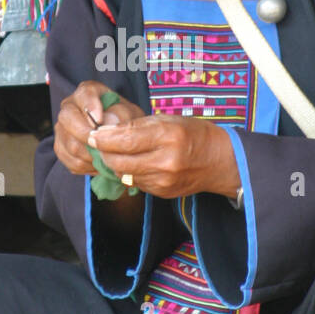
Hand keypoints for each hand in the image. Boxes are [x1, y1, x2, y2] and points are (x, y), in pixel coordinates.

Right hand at [54, 81, 145, 177]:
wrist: (118, 138)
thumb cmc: (125, 121)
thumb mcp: (130, 114)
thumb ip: (121, 114)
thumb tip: (105, 121)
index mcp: (87, 92)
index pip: (84, 93)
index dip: (90, 106)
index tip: (99, 120)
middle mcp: (70, 107)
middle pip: (67, 119)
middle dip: (86, 135)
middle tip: (104, 146)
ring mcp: (62, 128)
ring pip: (70, 144)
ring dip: (91, 155)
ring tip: (108, 158)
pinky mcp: (61, 148)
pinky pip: (71, 161)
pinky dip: (88, 167)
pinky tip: (100, 164)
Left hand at [87, 113, 240, 200]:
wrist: (221, 162)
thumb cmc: (194, 134)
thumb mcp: (169, 119)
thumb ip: (139, 125)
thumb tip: (107, 131)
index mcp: (168, 136)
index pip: (124, 139)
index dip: (103, 137)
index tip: (93, 133)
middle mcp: (165, 161)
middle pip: (118, 161)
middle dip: (103, 152)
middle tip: (98, 143)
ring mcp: (163, 181)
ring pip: (123, 174)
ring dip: (113, 164)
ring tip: (113, 152)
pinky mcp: (162, 193)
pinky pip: (135, 183)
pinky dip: (128, 173)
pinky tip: (132, 163)